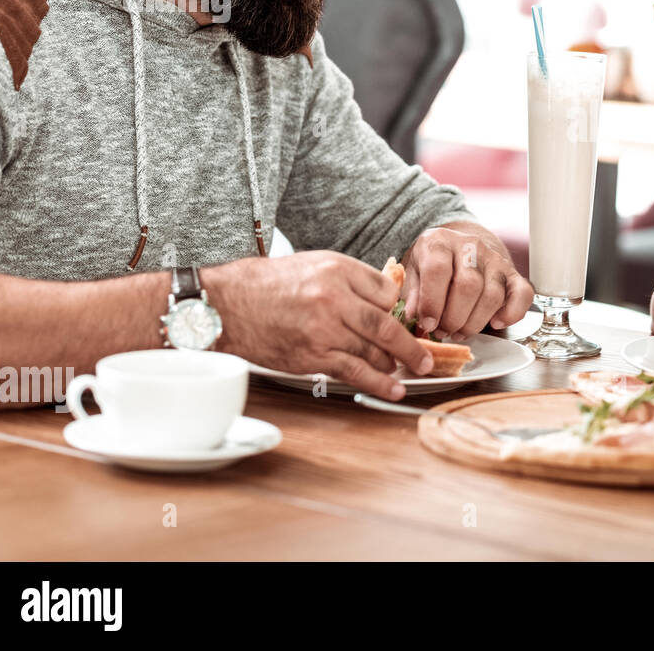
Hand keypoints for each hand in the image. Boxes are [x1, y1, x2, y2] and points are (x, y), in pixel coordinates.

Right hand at [202, 251, 433, 400]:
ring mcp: (324, 329)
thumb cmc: (271, 284)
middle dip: (410, 345)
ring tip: (401, 370)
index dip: (395, 309)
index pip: (386, 292)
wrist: (227, 305)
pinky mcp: (312, 356)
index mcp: (338, 269)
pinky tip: (393, 388)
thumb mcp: (315, 264)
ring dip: (392, 363)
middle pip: (387, 324)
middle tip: (426, 357)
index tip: (399, 321)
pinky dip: (378, 382)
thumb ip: (350, 281)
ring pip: (374, 351)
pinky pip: (355, 371)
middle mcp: (334, 297)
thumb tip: (384, 303)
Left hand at [399, 226, 534, 341]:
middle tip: (443, 331)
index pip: (438, 270)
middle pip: (468, 286)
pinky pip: (522, 293)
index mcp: (440, 242)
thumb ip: (413, 294)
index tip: (427, 324)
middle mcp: (470, 246)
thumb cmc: (433, 262)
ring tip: (460, 331)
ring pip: (492, 295)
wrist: (459, 246)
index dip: (432, 302)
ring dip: (475, 322)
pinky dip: (512, 313)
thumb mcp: (414, 271)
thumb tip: (415, 318)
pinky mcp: (512, 272)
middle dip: (454, 318)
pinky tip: (496, 323)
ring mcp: (494, 258)